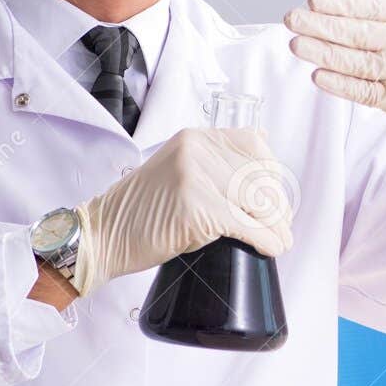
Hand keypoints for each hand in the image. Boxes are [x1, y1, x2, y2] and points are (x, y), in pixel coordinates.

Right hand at [71, 127, 294, 293]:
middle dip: (278, 205)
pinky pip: (247, 226)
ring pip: (258, 201)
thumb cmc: (140, 210)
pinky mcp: (197, 210)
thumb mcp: (177, 166)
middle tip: (282, 225)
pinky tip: (271, 248)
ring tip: (281, 239)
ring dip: (277, 226)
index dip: (272, 173)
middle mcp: (197, 151)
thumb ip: (213, 157)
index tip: (276, 196)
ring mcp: (196, 178)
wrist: (103, 234)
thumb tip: (264, 143)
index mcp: (195, 138)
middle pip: (260, 176)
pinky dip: (265, 240)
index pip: (254, 144)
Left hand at [284, 0, 385, 161]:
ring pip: (357, 64)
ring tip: (295, 44)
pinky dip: (342, 86)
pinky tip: (319, 75)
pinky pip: (367, 94)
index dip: (342, 2)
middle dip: (321, 26)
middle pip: (357, 35)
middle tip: (291, 19)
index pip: (373, 7)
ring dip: (324, 54)